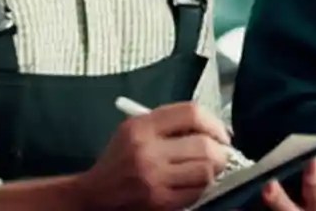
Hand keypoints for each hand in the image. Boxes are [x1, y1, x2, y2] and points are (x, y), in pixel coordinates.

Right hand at [70, 100, 232, 210]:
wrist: (94, 195)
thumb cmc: (119, 160)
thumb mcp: (134, 130)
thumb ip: (168, 123)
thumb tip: (212, 128)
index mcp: (141, 127)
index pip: (191, 113)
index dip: (214, 122)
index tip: (220, 132)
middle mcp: (147, 152)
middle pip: (204, 145)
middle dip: (220, 150)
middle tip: (221, 153)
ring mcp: (154, 179)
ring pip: (205, 170)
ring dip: (214, 170)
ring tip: (210, 168)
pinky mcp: (160, 203)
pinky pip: (197, 192)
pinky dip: (203, 187)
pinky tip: (196, 184)